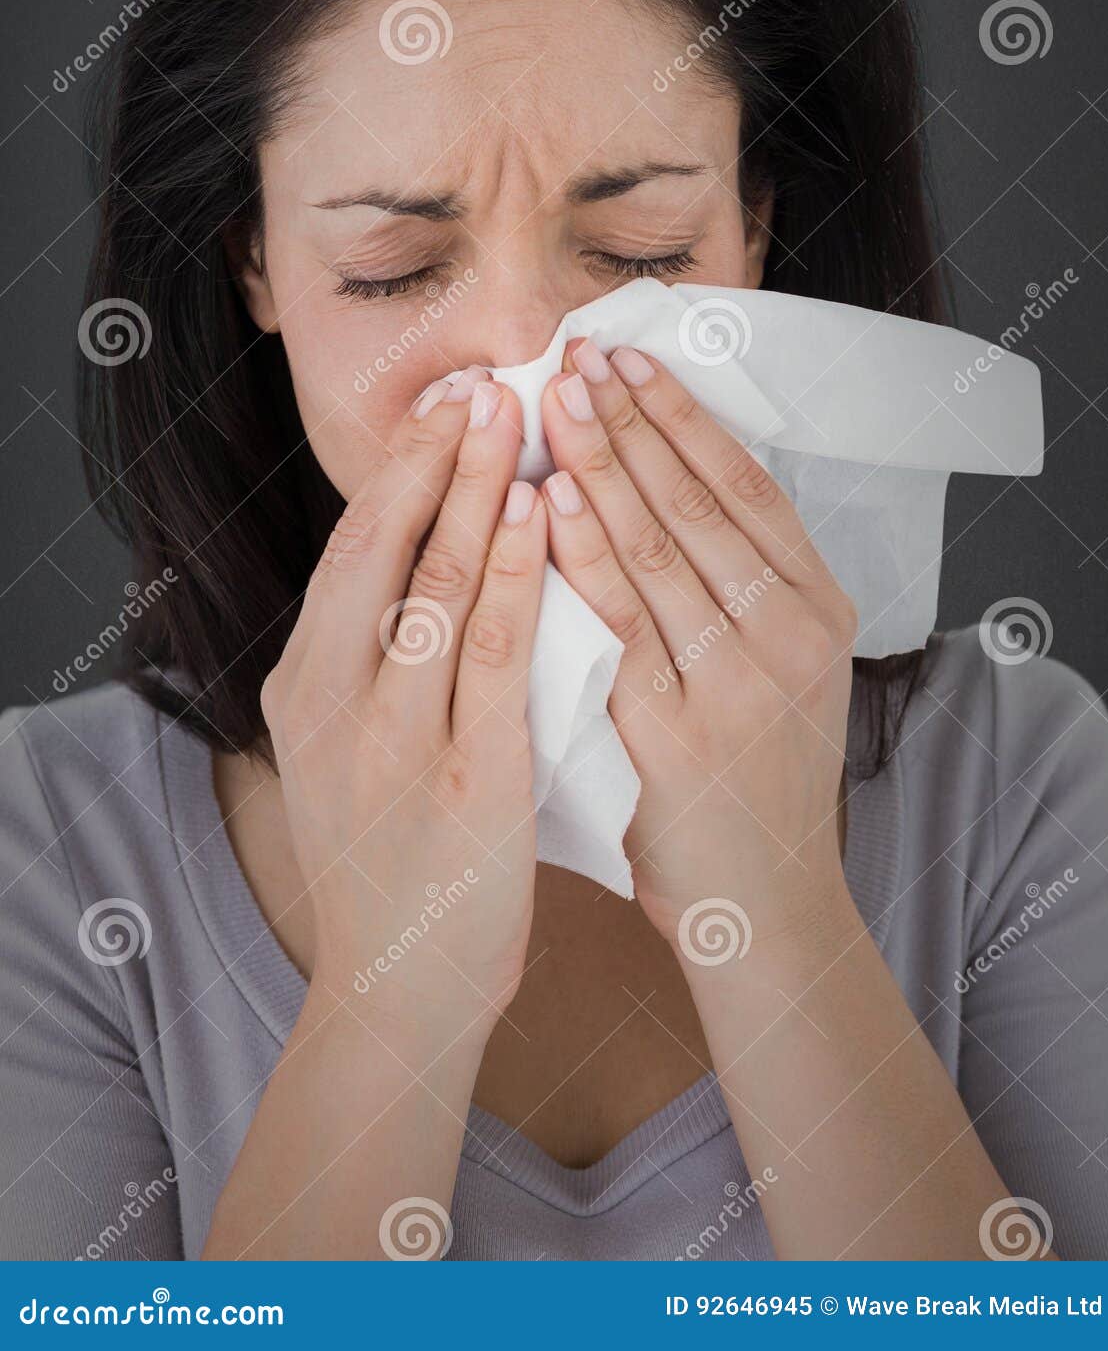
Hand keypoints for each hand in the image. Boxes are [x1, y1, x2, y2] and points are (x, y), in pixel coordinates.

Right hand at [260, 366, 546, 1058]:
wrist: (396, 991)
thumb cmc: (389, 864)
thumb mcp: (350, 751)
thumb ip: (372, 664)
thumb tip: (420, 562)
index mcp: (304, 687)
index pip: (352, 548)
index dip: (402, 470)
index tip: (445, 404)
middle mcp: (335, 700)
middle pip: (386, 546)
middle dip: (438, 456)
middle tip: (485, 380)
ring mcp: (395, 739)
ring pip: (437, 583)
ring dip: (479, 490)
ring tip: (518, 416)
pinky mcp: (464, 779)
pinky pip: (494, 654)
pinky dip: (517, 574)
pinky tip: (541, 515)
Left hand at [538, 337, 857, 957]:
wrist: (768, 909)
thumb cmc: (759, 784)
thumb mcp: (783, 674)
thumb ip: (741, 591)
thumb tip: (659, 487)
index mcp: (822, 608)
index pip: (746, 484)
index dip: (684, 414)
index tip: (631, 358)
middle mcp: (793, 633)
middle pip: (700, 499)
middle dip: (632, 418)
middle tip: (576, 355)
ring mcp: (741, 681)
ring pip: (661, 545)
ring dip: (601, 463)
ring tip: (554, 402)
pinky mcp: (680, 730)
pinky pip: (620, 620)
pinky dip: (581, 552)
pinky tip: (546, 502)